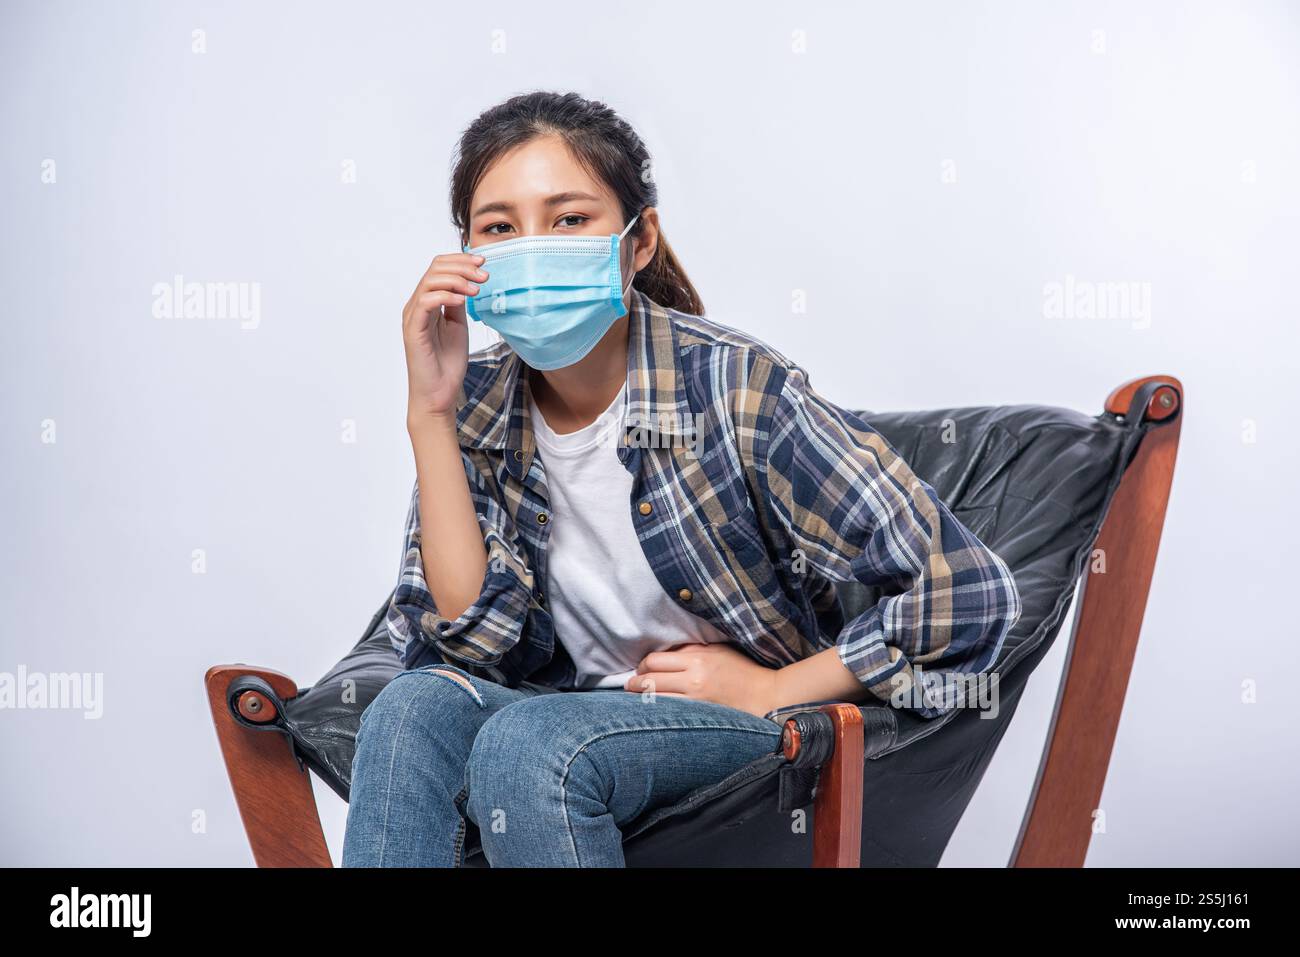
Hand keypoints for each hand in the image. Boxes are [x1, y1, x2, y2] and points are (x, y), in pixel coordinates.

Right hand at [403, 251, 486, 423]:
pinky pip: (426, 301)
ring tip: (476, 289)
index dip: (460, 261)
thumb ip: (458, 304)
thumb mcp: (458, 326)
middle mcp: (417, 305)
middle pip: (435, 269)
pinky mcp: (413, 329)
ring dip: (457, 279)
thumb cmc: (447, 364)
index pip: (438, 268)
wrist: (438, 394)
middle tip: (484, 276)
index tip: (483, 263)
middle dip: (463, 267)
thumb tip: (467, 282)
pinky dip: (446, 295)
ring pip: (430, 280)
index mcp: (427, 302)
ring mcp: (413, 316)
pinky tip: (463, 300)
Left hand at [624, 642, 782, 718]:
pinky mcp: (700, 715)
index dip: (642, 665)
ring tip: (634, 698)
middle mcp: (694, 679)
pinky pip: (669, 713)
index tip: (640, 669)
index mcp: (697, 658)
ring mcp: (696, 700)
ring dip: (640, 699)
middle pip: (650, 680)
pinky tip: (650, 712)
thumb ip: (690, 651)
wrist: (765, 695)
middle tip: (630, 685)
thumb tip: (664, 654)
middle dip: (635, 683)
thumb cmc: (741, 670)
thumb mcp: (716, 650)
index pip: (655, 660)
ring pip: (655, 699)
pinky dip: (656, 711)